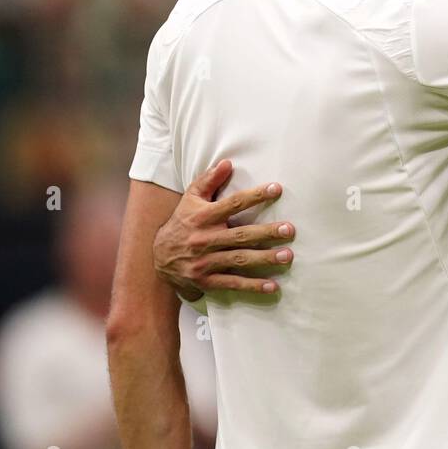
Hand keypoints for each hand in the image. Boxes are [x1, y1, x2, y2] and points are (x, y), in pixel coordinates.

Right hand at [152, 159, 294, 299]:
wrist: (158, 258)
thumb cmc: (182, 223)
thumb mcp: (190, 199)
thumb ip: (209, 180)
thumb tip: (228, 162)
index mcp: (202, 217)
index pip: (232, 204)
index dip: (255, 196)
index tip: (277, 189)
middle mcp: (204, 239)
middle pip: (240, 235)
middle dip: (266, 232)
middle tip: (289, 229)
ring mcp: (205, 261)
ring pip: (238, 259)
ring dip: (264, 258)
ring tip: (286, 256)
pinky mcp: (207, 280)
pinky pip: (232, 283)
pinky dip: (252, 286)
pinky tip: (273, 286)